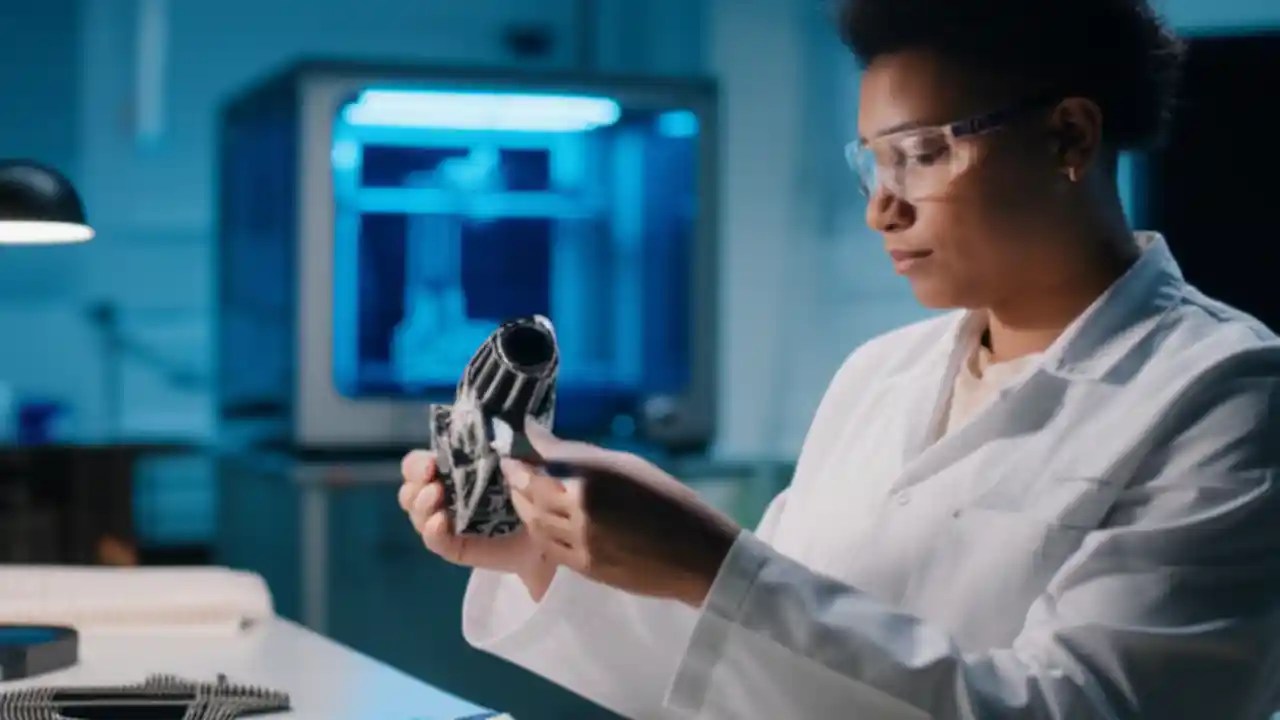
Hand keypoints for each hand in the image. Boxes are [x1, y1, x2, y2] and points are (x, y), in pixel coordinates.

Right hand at [398, 450, 555, 599]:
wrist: (551, 534)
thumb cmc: (535, 492)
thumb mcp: (526, 463)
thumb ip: (518, 445)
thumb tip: (518, 424)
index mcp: (453, 470)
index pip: (419, 463)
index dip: (418, 463)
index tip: (431, 462)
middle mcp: (444, 495)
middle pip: (410, 488)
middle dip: (415, 482)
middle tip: (432, 481)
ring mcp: (447, 523)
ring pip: (417, 514)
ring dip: (420, 504)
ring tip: (436, 499)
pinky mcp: (455, 547)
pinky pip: (435, 542)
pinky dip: (431, 531)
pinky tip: (438, 522)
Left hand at [501, 424, 740, 606]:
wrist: (697, 554)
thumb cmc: (668, 499)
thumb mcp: (628, 465)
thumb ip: (580, 453)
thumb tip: (540, 436)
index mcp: (596, 477)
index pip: (545, 460)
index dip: (525, 451)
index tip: (516, 443)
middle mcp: (583, 508)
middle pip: (533, 492)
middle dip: (517, 478)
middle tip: (511, 468)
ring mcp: (582, 541)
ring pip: (535, 522)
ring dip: (522, 505)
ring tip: (521, 493)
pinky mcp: (586, 567)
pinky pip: (549, 546)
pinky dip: (538, 531)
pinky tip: (539, 521)